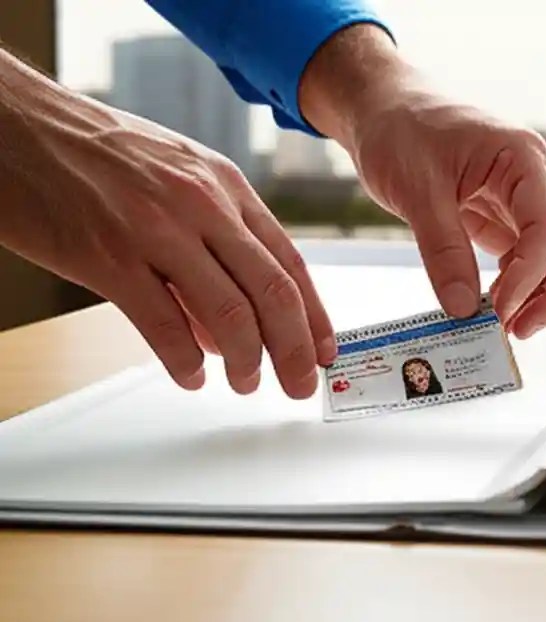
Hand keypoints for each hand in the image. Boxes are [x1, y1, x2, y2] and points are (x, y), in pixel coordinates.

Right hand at [0, 51, 335, 397]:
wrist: (15, 123)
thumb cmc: (94, 150)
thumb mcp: (176, 177)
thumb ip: (214, 242)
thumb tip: (235, 318)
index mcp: (224, 185)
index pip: (290, 262)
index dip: (315, 316)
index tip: (325, 352)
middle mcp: (201, 206)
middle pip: (272, 293)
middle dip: (295, 350)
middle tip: (299, 385)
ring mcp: (156, 231)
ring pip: (229, 313)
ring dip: (247, 361)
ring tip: (247, 383)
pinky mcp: (108, 257)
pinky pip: (163, 324)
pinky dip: (185, 361)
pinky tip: (191, 377)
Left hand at [299, 25, 545, 337]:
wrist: (381, 107)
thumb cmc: (399, 129)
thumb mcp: (414, 189)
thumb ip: (442, 250)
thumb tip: (464, 309)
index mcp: (522, 158)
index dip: (531, 275)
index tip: (500, 310)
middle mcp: (535, 179)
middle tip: (520, 329)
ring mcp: (523, 200)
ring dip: (541, 294)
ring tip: (505, 326)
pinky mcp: (504, 217)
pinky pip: (526, 257)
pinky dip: (517, 286)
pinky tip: (493, 308)